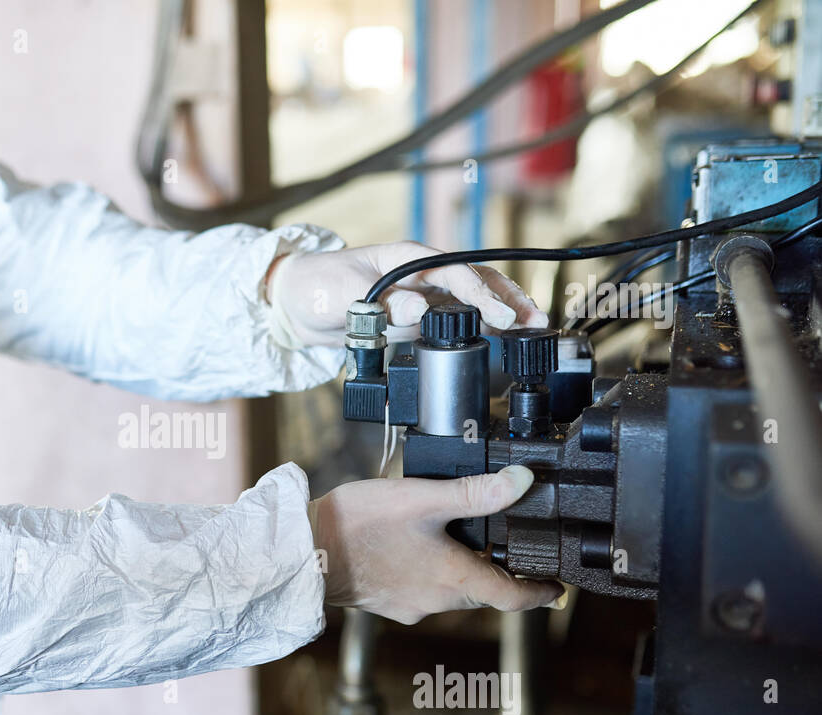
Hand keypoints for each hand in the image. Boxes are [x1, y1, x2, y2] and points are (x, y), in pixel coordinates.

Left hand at [267, 242, 548, 347]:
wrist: (295, 304)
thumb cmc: (316, 285)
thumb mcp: (343, 293)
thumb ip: (381, 303)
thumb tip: (419, 308)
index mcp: (408, 259)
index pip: (455, 272)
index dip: (480, 294)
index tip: (499, 317)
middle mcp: (421, 275)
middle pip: (474, 282)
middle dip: (506, 299)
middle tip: (534, 320)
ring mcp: (421, 296)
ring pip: (470, 303)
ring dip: (500, 314)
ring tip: (530, 329)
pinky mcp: (415, 319)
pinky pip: (453, 323)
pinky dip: (478, 330)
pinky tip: (499, 340)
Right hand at [310, 465, 563, 623]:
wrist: (303, 552)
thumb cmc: (358, 526)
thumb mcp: (423, 499)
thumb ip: (475, 493)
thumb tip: (523, 483)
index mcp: (454, 579)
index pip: (513, 597)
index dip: (540, 592)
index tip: (556, 588)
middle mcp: (436, 601)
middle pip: (482, 592)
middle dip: (498, 574)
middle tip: (509, 549)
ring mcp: (409, 606)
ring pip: (450, 591)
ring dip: (460, 570)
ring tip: (456, 538)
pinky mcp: (386, 604)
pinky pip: (421, 590)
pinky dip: (428, 573)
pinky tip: (412, 548)